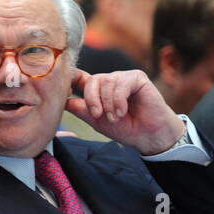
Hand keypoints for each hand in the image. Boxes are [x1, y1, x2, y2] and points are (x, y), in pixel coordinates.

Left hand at [66, 68, 184, 154]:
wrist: (149, 136)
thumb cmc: (125, 128)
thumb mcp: (97, 122)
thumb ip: (82, 110)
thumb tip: (64, 101)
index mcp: (97, 90)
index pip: (79, 77)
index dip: (70, 78)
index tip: (63, 89)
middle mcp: (109, 81)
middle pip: (92, 80)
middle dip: (92, 99)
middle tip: (98, 115)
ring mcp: (122, 78)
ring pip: (106, 82)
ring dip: (108, 103)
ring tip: (115, 117)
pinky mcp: (137, 77)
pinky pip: (121, 83)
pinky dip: (119, 100)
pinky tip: (122, 112)